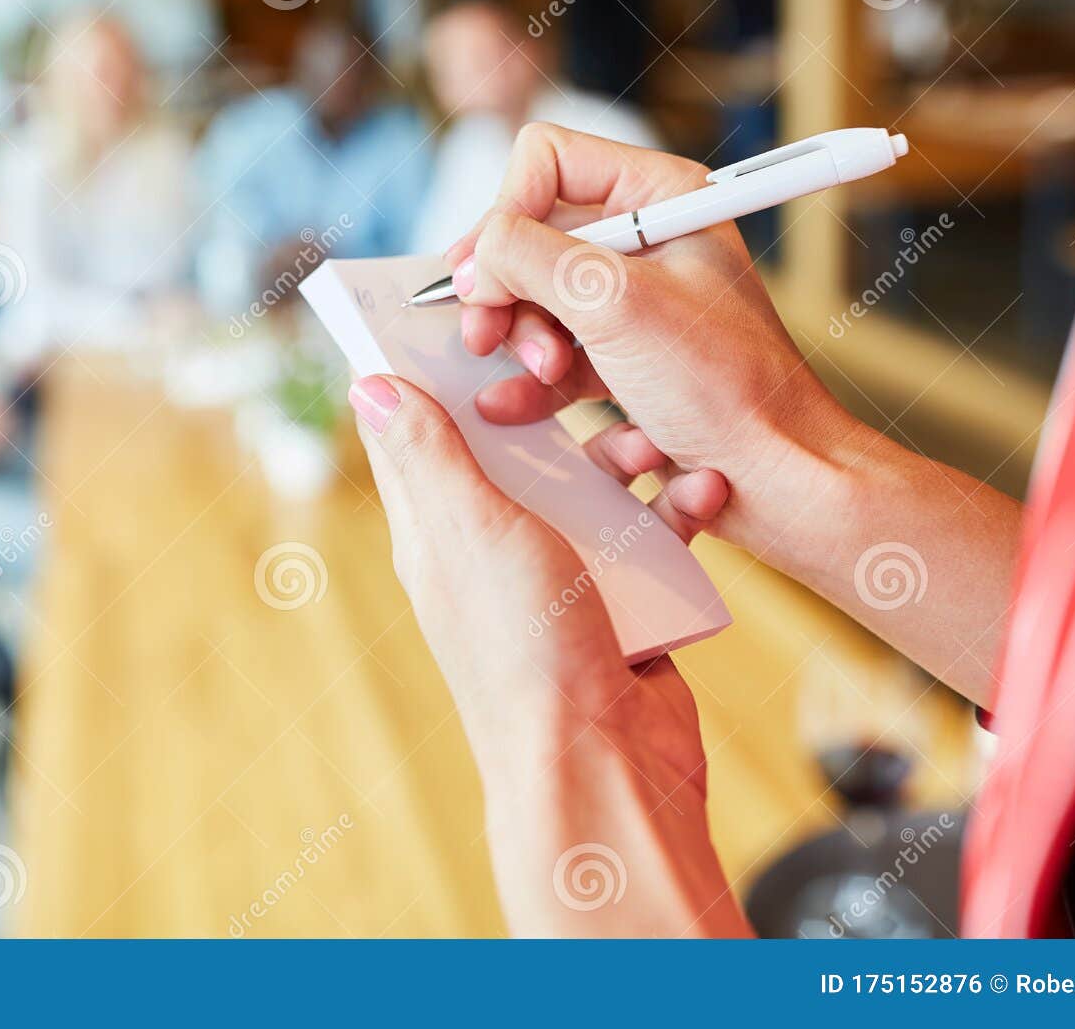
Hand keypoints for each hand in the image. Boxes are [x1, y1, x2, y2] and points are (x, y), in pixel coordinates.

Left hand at [348, 373, 747, 935]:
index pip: (417, 435)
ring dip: (631, 455)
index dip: (430, 371)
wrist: (608, 763)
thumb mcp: (472, 533)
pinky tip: (704, 492)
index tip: (464, 311)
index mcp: (438, 533)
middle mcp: (493, 549)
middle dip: (556, 404)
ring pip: (593, 485)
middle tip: (583, 364)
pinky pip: (647, 534)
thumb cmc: (526, 652)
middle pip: (517, 448)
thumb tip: (370, 387)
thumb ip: (429, 458)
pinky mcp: (621, 600)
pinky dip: (676, 511)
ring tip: (661, 442)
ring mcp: (559, 576)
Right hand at [445, 123, 862, 569]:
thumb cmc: (726, 386)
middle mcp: (647, 236)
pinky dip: (532, 378)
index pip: (546, 161)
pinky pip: (555, 349)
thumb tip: (474, 259)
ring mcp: (634, 298)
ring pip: (536, 295)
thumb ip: (529, 260)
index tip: (490, 278)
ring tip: (541, 375)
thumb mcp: (616, 305)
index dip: (507, 213)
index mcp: (661, 195)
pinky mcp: (625, 355)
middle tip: (488, 335)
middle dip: (507, 288)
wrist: (775, 475)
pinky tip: (514, 405)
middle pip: (531, 232)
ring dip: (522, 338)